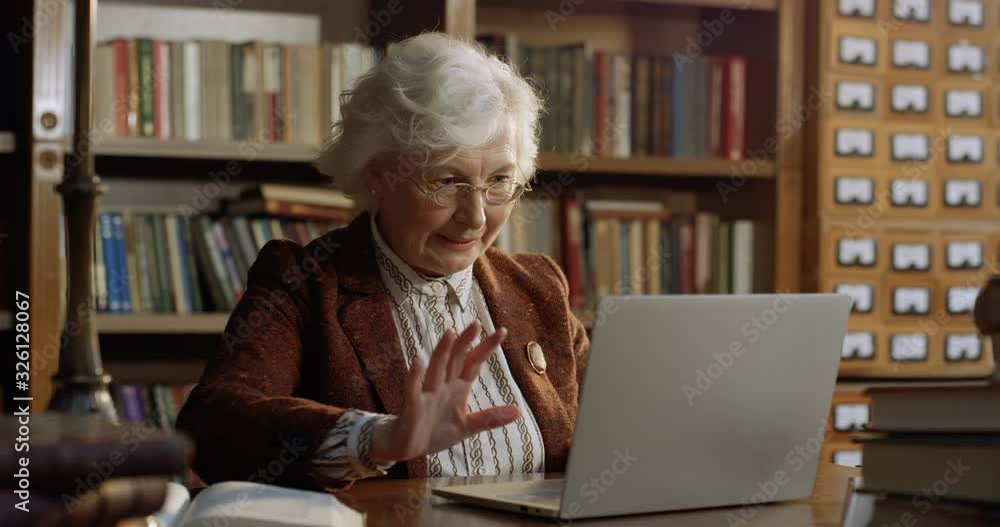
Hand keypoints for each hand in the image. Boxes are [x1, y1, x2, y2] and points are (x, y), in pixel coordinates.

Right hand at [369, 322, 519, 463]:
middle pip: (455, 360)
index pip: (474, 363)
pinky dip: (415, 377)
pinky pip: (413, 389)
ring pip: (436, 369)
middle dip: (465, 343)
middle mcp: (443, 386)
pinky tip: (418, 362)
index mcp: (458, 389)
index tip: (501, 331)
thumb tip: (519, 411)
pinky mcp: (412, 406)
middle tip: (476, 324)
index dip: (486, 348)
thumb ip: (490, 418)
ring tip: (449, 333)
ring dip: (442, 352)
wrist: (407, 447)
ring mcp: (427, 394)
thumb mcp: (467, 427)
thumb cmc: (436, 432)